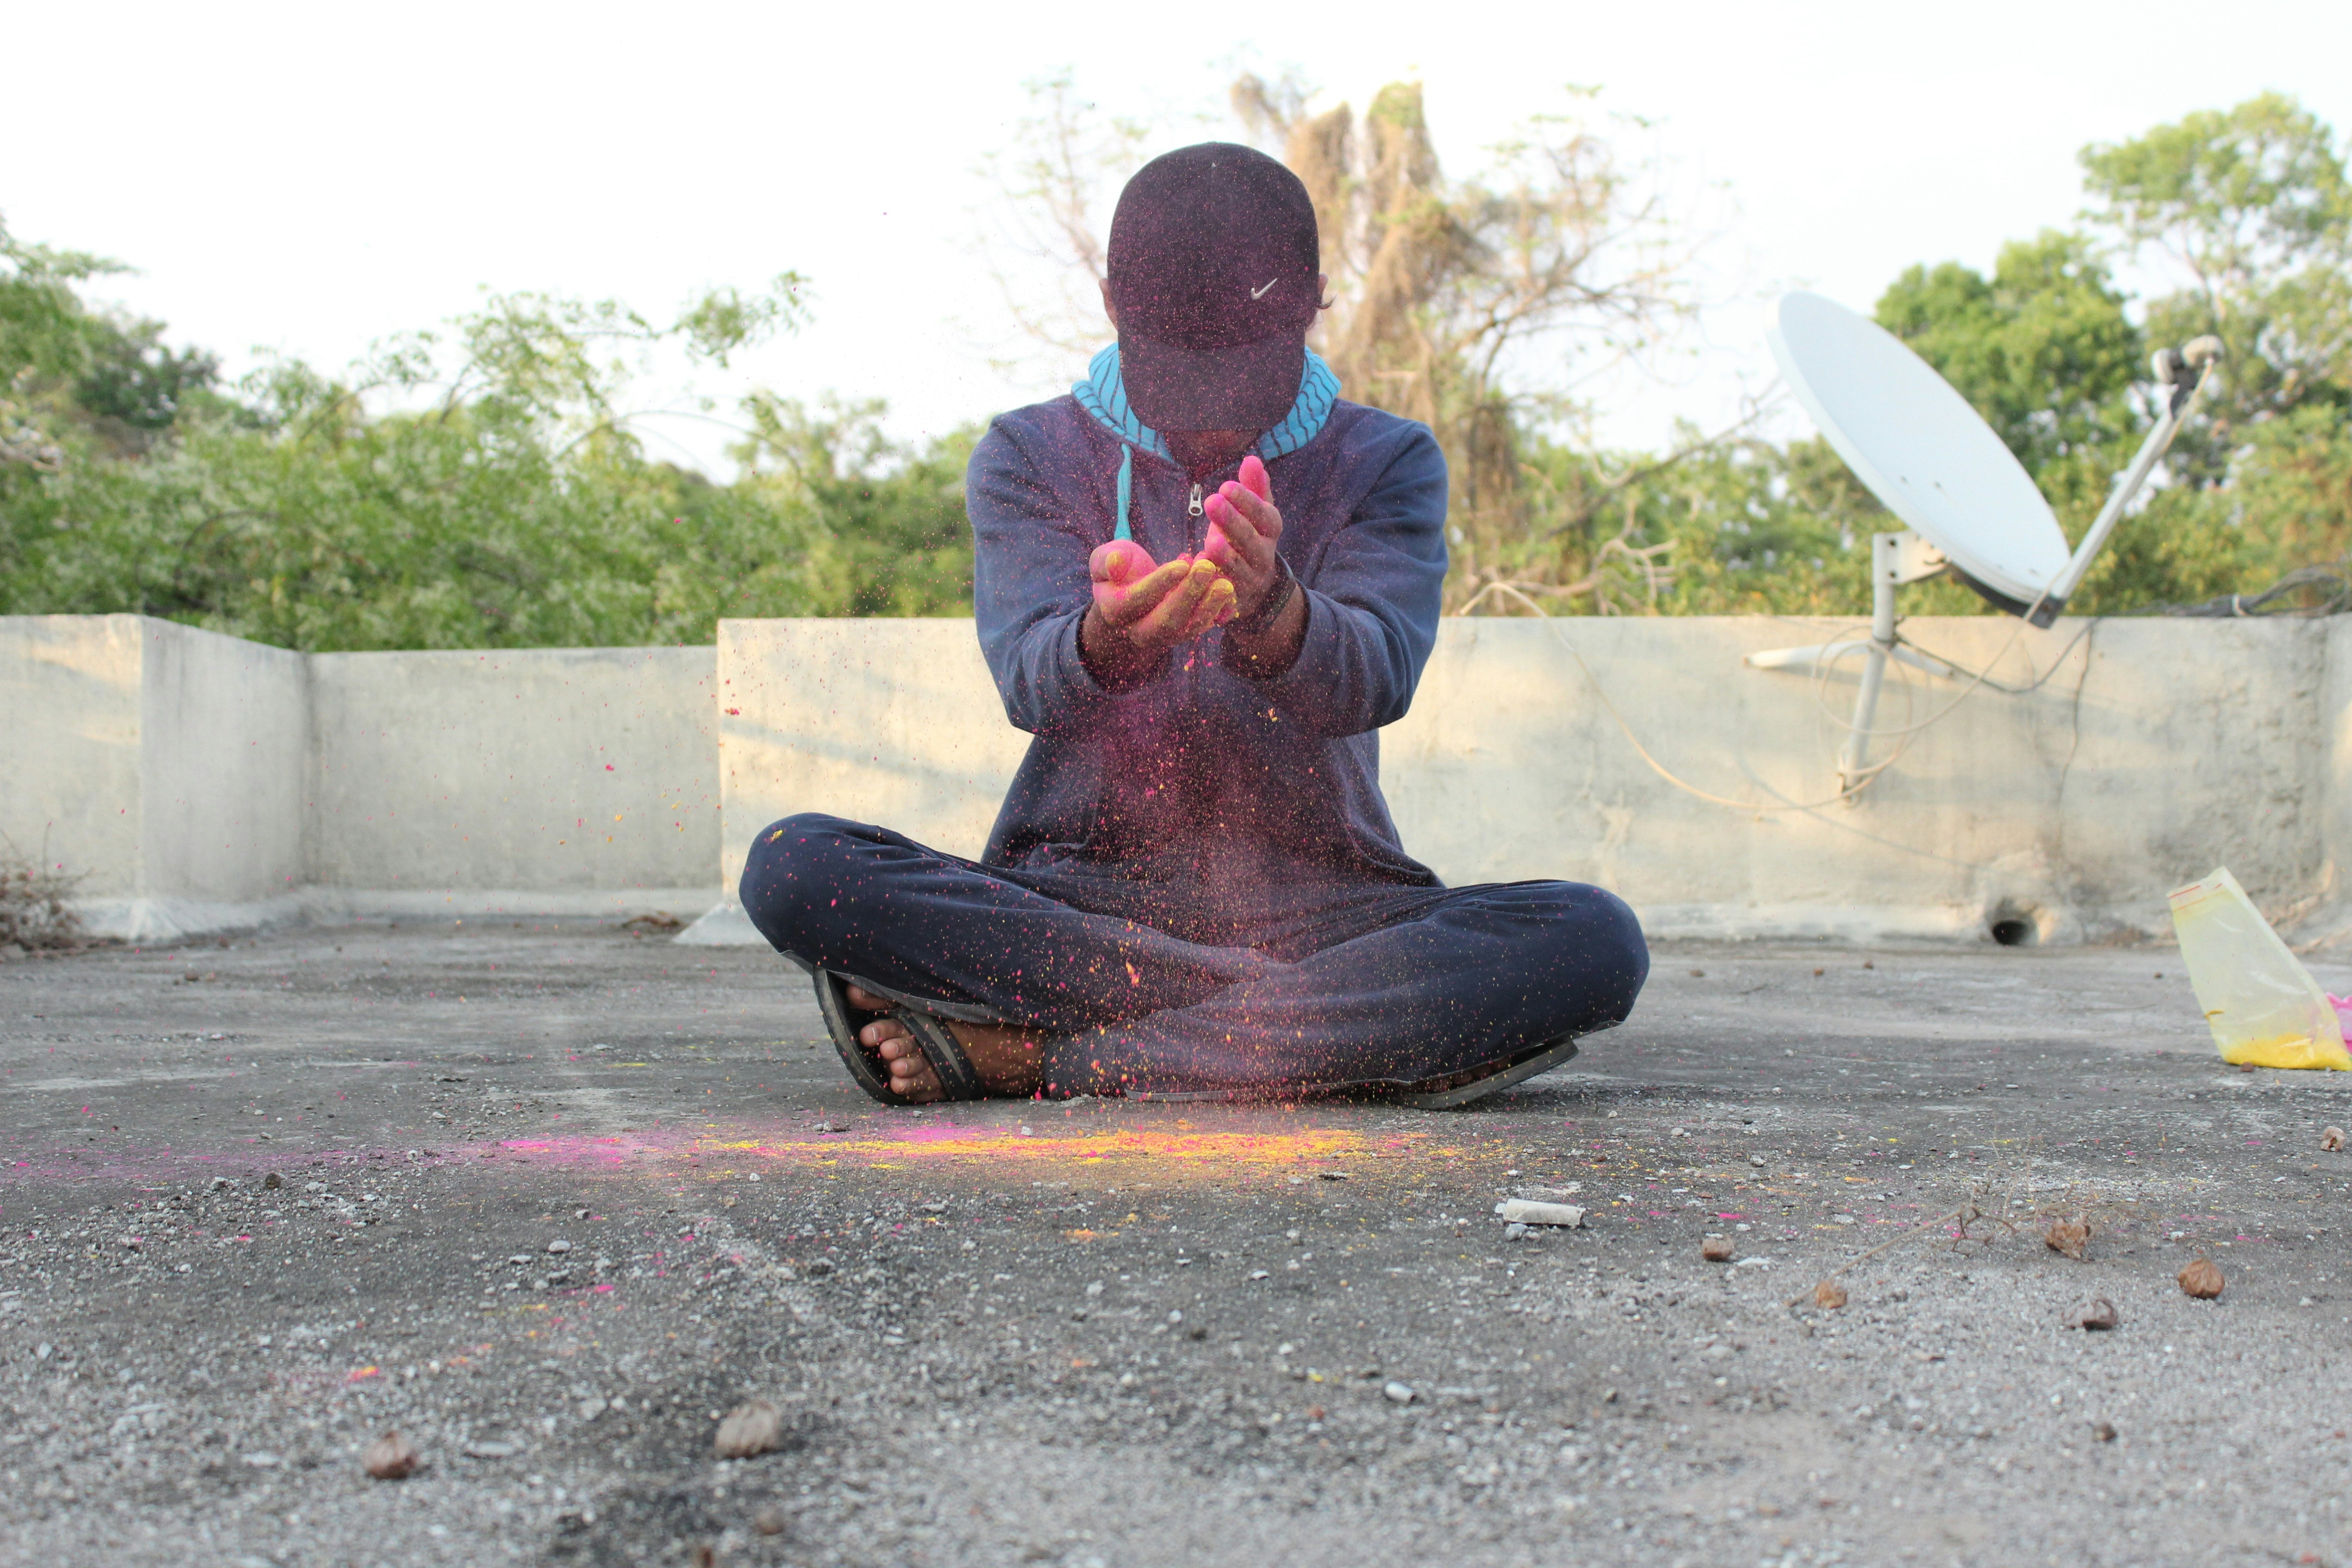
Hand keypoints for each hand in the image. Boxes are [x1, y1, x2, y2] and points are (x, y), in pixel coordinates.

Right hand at [1082, 537, 1235, 676]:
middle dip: (1188, 595)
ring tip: (1225, 583)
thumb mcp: (1103, 560)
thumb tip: (1115, 563)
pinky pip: (1204, 626)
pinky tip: (1231, 589)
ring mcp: (1166, 636)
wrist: (1132, 591)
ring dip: (1210, 606)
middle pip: (1165, 621)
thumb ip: (1105, 561)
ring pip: (1188, 628)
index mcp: (1116, 611)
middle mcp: (1140, 631)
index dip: (1160, 583)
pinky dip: (1220, 611)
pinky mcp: (1186, 632)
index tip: (1182, 564)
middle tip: (1207, 567)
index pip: (1137, 601)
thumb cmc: (1119, 569)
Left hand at [1200, 455, 1285, 620]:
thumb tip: (1252, 458)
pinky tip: (1198, 577)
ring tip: (1210, 542)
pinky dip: (1213, 588)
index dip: (1247, 501)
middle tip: (1213, 501)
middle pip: (1249, 540)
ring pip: (1238, 570)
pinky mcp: (1234, 601)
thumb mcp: (1255, 513)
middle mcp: (1263, 556)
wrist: (1258, 587)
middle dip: (1232, 521)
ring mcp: (1249, 580)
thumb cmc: (1249, 537)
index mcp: (1270, 530)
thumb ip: (1254, 488)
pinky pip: (1223, 596)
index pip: (1263, 514)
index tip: (1226, 485)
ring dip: (1226, 558)